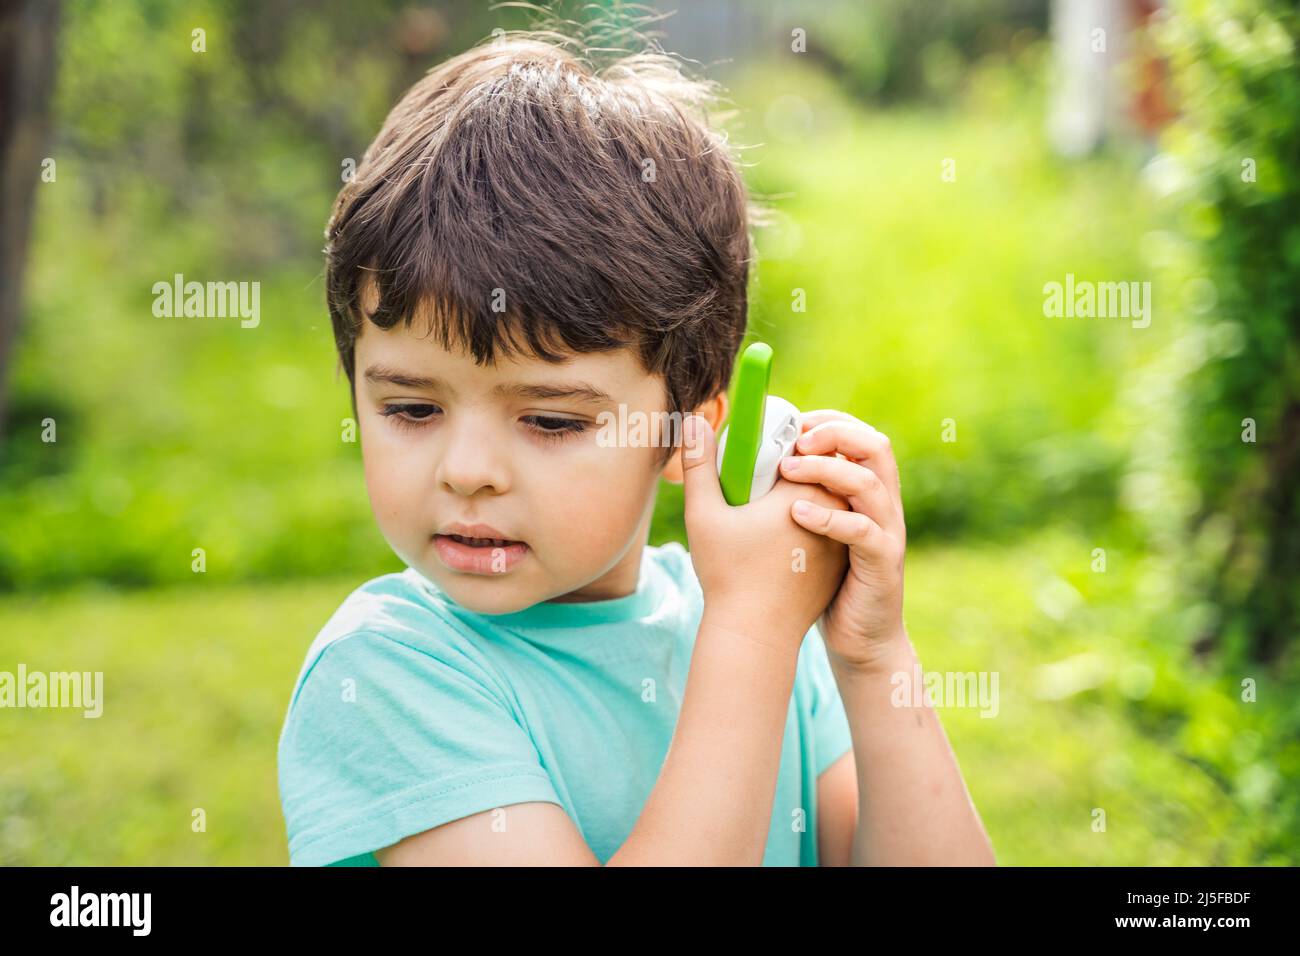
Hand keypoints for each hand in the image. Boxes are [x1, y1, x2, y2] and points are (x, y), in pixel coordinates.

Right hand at [680, 414, 849, 647]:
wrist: (756, 636)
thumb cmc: (728, 576)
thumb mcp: (705, 515)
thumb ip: (698, 464)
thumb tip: (693, 420)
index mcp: (810, 492)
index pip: (805, 448)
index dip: (782, 445)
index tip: (756, 456)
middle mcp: (836, 512)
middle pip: (817, 472)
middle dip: (793, 470)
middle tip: (756, 481)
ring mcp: (841, 541)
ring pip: (824, 504)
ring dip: (803, 500)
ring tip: (765, 513)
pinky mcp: (839, 565)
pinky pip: (827, 533)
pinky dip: (808, 528)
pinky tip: (780, 541)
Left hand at [776, 410, 907, 671]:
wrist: (860, 638)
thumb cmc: (826, 581)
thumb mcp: (810, 530)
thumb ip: (795, 495)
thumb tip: (746, 467)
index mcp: (866, 492)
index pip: (860, 436)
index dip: (830, 420)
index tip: (793, 419)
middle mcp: (883, 505)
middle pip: (876, 447)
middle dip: (835, 434)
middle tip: (795, 440)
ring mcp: (887, 533)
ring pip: (869, 484)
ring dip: (826, 470)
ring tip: (786, 470)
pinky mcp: (883, 563)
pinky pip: (863, 532)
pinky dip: (829, 518)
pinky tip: (795, 513)